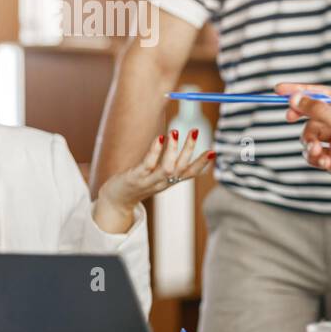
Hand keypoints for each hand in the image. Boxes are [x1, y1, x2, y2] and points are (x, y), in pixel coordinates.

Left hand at [94, 127, 214, 232]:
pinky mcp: (135, 178)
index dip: (202, 163)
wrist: (116, 200)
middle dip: (189, 149)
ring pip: (167, 168)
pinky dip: (155, 151)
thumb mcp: (157, 176)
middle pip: (181, 167)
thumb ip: (170, 165)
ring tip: (175, 132)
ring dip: (173, 150)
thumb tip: (181, 148)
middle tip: (195, 131)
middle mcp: (163, 183)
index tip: (214, 151)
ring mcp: (149, 181)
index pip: (190, 173)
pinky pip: (147, 164)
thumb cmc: (138, 183)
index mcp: (170, 182)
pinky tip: (159, 138)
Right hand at [275, 82, 330, 218]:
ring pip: (311, 132)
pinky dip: (314, 156)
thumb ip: (320, 111)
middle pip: (315, 112)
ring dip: (310, 143)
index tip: (279, 89)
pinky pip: (313, 149)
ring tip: (318, 153)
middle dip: (304, 118)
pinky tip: (324, 163)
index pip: (326, 93)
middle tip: (289, 117)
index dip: (302, 90)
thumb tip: (297, 98)